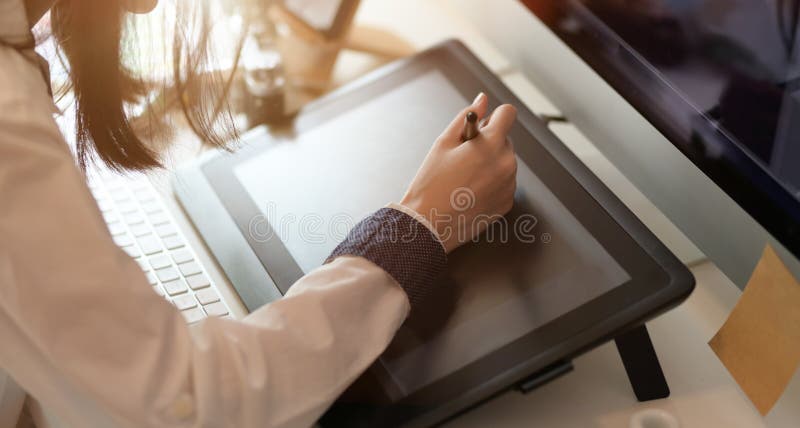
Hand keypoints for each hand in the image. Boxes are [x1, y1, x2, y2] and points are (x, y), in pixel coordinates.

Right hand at [399, 93, 517, 252]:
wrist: (429, 224)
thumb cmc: (432, 184)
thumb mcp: (443, 144)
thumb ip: (466, 118)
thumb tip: (482, 101)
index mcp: (491, 144)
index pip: (508, 113)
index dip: (493, 116)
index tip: (483, 126)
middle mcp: (507, 163)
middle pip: (505, 140)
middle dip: (488, 143)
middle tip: (463, 157)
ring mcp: (509, 185)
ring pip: (505, 162)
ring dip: (490, 164)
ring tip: (464, 178)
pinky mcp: (507, 202)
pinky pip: (504, 183)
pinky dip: (491, 183)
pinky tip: (470, 191)